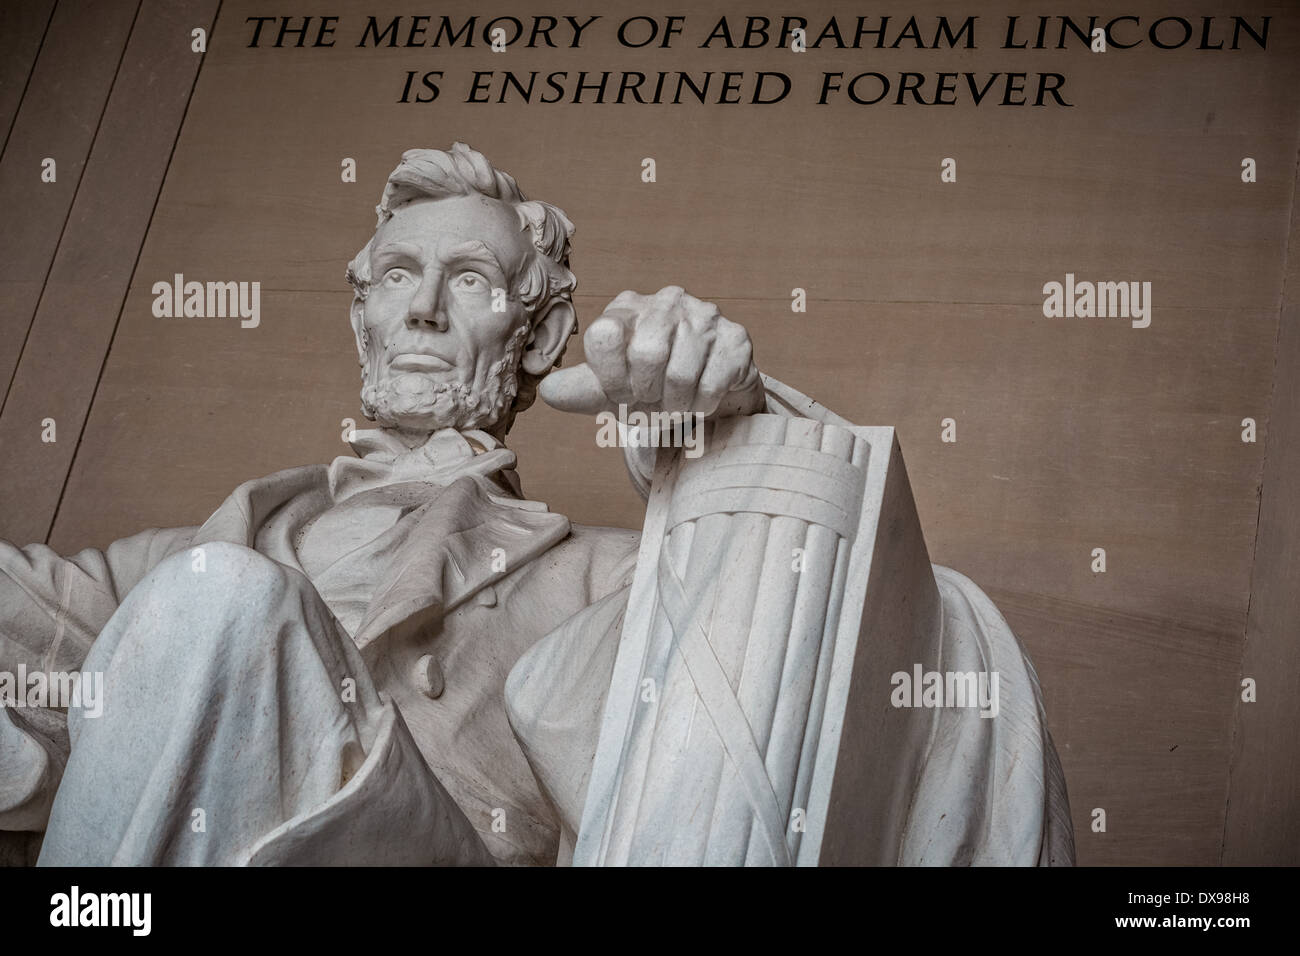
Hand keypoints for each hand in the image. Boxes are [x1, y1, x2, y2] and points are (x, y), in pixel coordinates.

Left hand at [538, 286, 764, 419]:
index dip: (610, 377)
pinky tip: (700, 398)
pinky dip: (701, 406)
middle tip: (652, 400)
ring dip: (674, 405)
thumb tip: (549, 391)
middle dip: (646, 394)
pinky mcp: (736, 339)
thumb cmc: (653, 383)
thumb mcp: (611, 387)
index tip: (620, 393)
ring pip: (680, 377)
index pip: (604, 335)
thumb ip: (579, 389)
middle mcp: (667, 301)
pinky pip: (711, 386)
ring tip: (676, 402)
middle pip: (647, 356)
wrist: (707, 387)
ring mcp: (706, 316)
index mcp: (628, 307)